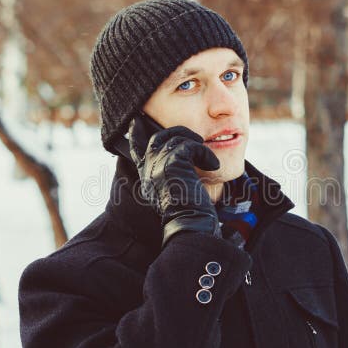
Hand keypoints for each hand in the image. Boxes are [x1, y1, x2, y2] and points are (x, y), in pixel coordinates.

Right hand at [128, 114, 221, 245]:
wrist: (190, 225)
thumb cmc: (189, 214)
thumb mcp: (175, 192)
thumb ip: (171, 176)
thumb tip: (185, 158)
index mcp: (147, 179)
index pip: (136, 150)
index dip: (135, 134)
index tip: (135, 121)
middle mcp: (148, 171)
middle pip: (156, 139)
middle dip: (174, 132)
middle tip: (192, 136)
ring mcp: (157, 166)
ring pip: (173, 138)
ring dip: (194, 143)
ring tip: (206, 156)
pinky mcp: (171, 163)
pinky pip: (190, 145)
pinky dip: (204, 152)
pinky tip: (212, 164)